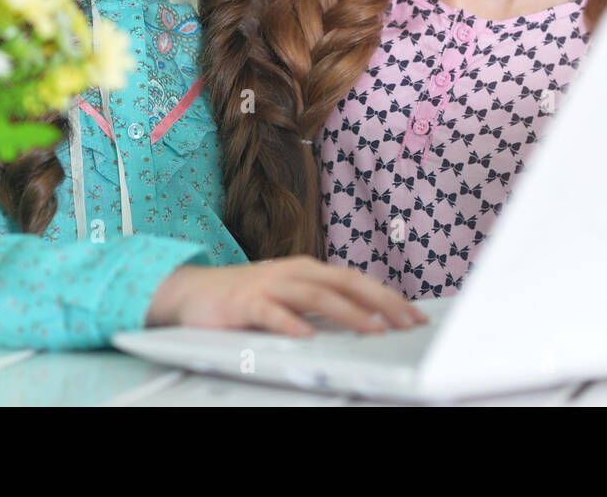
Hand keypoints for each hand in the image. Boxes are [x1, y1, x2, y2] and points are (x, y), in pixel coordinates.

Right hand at [145, 256, 428, 336]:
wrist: (192, 292)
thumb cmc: (246, 296)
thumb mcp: (290, 296)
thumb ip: (322, 305)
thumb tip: (366, 320)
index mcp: (308, 270)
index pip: (357, 281)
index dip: (388, 297)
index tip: (414, 315)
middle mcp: (294, 272)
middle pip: (345, 283)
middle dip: (380, 302)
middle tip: (406, 322)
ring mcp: (270, 285)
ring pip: (316, 296)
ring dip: (348, 312)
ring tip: (372, 328)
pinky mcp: (245, 303)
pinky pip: (272, 313)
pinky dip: (291, 324)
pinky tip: (308, 336)